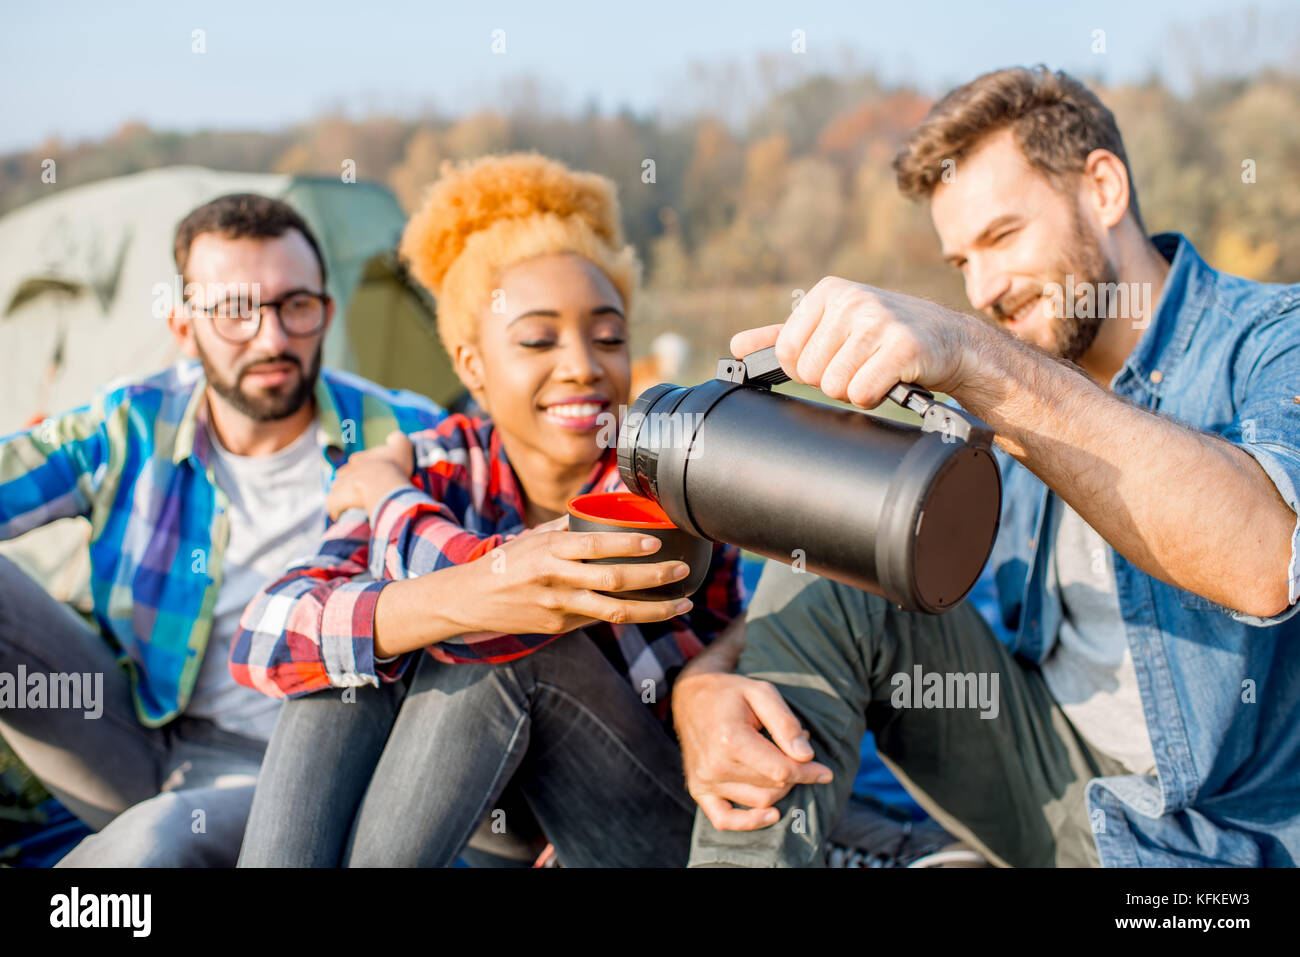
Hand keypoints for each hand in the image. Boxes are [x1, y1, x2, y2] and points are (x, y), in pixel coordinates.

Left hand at [326, 431, 415, 520]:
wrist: (384, 484)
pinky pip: (333, 504)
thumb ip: (398, 439)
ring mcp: (340, 484)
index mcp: (359, 459)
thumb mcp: (402, 446)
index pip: (357, 461)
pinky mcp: (335, 499)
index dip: (365, 468)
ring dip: (345, 494)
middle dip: (352, 480)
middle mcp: (347, 470)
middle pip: (345, 474)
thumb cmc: (394, 466)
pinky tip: (345, 514)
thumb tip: (394, 437)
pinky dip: (337, 509)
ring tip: (355, 503)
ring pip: (338, 488)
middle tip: (365, 490)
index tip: (374, 475)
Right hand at [456, 522, 695, 635]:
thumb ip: (570, 526)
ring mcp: (559, 607)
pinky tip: (653, 611)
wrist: (471, 600)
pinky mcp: (559, 628)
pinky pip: (599, 619)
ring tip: (682, 604)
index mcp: (550, 550)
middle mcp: (556, 579)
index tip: (656, 541)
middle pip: (612, 580)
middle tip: (682, 571)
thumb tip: (606, 507)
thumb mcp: (534, 537)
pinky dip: (628, 614)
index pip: (594, 545)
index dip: (627, 544)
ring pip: (614, 611)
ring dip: (654, 609)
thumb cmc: (508, 562)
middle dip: (653, 577)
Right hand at [673, 670, 832, 830]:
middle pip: (773, 786)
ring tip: (778, 760)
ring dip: (778, 787)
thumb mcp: (762, 693)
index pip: (781, 770)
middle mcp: (715, 765)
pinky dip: (750, 822)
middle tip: (794, 749)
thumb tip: (806, 756)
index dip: (808, 772)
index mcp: (731, 739)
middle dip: (794, 772)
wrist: (690, 697)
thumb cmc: (730, 693)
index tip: (825, 772)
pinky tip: (772, 815)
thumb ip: (785, 723)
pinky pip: (726, 820)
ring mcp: (705, 780)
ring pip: (759, 801)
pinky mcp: (698, 790)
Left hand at [731, 277, 988, 409]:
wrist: (948, 340)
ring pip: (835, 386)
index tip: (833, 356)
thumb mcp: (830, 326)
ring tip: (876, 369)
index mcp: (828, 292)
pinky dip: (874, 396)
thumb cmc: (882, 334)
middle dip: (834, 380)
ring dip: (856, 389)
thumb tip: (735, 346)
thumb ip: (781, 337)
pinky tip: (890, 379)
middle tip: (861, 364)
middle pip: (811, 373)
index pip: (787, 353)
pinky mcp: (903, 347)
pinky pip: (862, 393)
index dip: (807, 368)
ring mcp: (878, 321)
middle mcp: (851, 300)